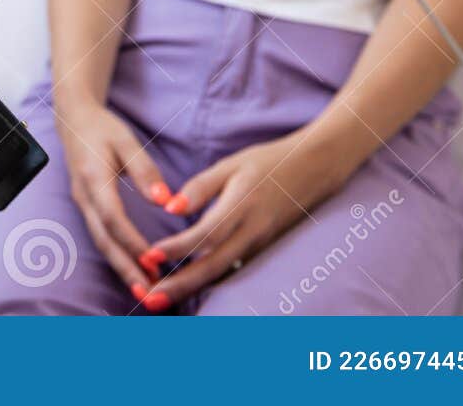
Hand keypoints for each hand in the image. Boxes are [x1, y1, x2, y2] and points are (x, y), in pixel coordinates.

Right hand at [55, 98, 170, 296]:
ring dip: (122, 268)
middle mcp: (84, 196)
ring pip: (101, 243)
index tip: (154, 261)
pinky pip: (101, 237)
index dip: (132, 241)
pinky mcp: (87, 208)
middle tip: (149, 292)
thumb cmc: (103, 129)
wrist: (73, 120)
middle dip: (125, 268)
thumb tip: (166, 199)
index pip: (112, 217)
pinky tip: (135, 269)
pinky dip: (117, 257)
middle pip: (104, 240)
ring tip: (145, 290)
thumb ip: (145, 171)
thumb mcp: (126, 141)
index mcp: (93, 178)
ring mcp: (83, 204)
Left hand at [140, 131, 352, 308]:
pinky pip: (233, 272)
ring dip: (191, 289)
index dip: (177, 247)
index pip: (206, 233)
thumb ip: (200, 187)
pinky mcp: (262, 251)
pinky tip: (186, 291)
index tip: (149, 256)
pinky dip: (209, 283)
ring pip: (223, 274)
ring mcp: (259, 246)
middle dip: (180, 285)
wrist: (313, 170)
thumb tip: (170, 208)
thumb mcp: (230, 165)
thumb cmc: (266, 163)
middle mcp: (252, 232)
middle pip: (213, 265)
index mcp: (241, 206)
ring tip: (160, 299)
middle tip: (150, 299)